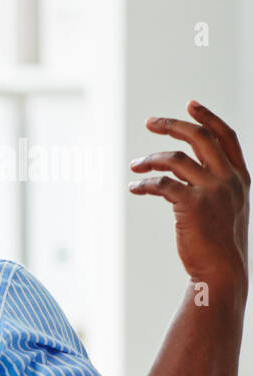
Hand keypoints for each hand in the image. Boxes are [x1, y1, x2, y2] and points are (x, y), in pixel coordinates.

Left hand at [129, 100, 249, 293]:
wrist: (221, 271)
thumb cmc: (219, 242)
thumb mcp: (227, 207)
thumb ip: (213, 184)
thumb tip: (181, 168)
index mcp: (240, 178)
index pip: (227, 137)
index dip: (208, 118)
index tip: (190, 104)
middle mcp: (229, 180)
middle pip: (200, 138)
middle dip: (172, 126)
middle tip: (149, 122)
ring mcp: (212, 191)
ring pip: (175, 159)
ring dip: (151, 160)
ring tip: (135, 166)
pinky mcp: (192, 205)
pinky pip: (161, 184)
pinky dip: (144, 184)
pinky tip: (134, 187)